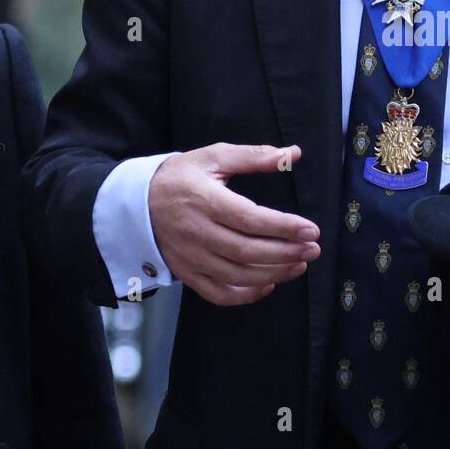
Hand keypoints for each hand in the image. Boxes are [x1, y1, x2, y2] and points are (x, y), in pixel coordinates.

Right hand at [148, 143, 319, 306]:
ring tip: (299, 265)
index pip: (249, 219)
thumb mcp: (213, 156)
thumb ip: (253, 156)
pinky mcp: (187, 273)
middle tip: (313, 250)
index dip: (283, 227)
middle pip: (246, 251)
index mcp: (204, 200)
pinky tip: (269, 284)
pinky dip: (246, 295)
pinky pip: (218, 293)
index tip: (311, 230)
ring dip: (273, 274)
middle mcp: (196, 232)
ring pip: (236, 275)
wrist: (136, 202)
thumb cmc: (181, 176)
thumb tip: (294, 153)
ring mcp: (190, 257)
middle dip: (285, 253)